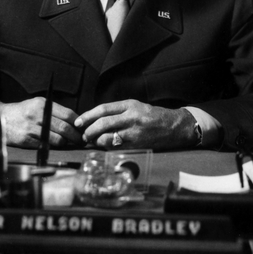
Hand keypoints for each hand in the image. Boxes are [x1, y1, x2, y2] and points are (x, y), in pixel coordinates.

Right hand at [0, 98, 84, 148]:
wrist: (0, 118)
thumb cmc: (23, 112)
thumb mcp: (38, 104)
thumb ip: (54, 111)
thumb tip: (75, 121)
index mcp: (43, 104)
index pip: (67, 114)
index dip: (79, 123)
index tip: (85, 129)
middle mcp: (38, 115)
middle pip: (64, 128)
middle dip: (77, 136)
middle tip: (83, 140)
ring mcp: (32, 128)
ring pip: (57, 139)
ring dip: (67, 144)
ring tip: (72, 145)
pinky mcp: (26, 140)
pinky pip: (46, 146)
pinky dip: (54, 147)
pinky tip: (58, 147)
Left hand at [74, 100, 197, 150]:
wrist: (174, 127)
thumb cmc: (153, 116)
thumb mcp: (136, 106)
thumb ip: (118, 111)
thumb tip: (96, 119)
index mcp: (130, 105)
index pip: (103, 109)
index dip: (87, 115)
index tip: (78, 122)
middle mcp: (131, 117)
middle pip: (103, 123)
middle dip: (89, 130)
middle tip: (83, 135)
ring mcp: (135, 132)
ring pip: (108, 137)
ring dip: (96, 141)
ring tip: (92, 142)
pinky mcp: (138, 145)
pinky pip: (117, 147)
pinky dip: (107, 148)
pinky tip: (103, 147)